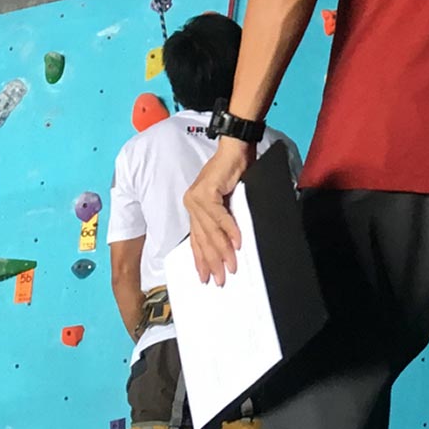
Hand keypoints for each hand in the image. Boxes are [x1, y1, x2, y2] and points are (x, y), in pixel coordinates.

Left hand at [182, 137, 252, 283]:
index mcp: (194, 207)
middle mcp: (191, 203)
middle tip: (220, 280)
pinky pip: (220, 217)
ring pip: (211, 231)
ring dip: (223, 251)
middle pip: (202, 239)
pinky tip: (237, 244)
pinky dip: (230, 231)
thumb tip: (228, 246)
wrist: (236, 148)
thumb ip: (222, 220)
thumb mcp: (227, 200)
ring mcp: (196, 198)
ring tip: (231, 267)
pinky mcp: (206, 192)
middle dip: (212, 262)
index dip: (201, 260)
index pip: (196, 239)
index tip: (205, 277)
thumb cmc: (234, 172)